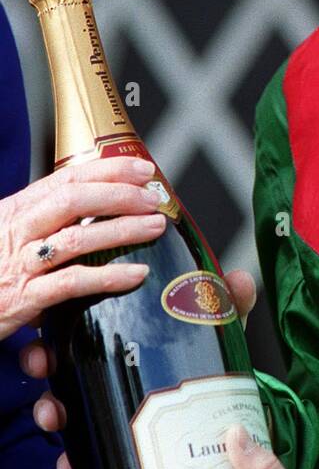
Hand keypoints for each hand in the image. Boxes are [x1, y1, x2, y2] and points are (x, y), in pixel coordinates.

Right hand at [0, 155, 165, 343]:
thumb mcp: (9, 238)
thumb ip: (44, 228)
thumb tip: (89, 225)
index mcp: (16, 211)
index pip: (66, 179)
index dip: (107, 170)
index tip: (141, 170)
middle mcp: (18, 231)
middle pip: (74, 199)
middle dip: (120, 193)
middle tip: (153, 197)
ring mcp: (21, 264)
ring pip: (78, 238)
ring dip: (122, 229)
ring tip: (153, 227)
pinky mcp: (23, 299)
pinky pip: (72, 282)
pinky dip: (108, 277)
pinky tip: (135, 274)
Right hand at [26, 266, 258, 468]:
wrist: (223, 407)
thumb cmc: (208, 359)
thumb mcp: (215, 333)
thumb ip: (228, 307)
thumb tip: (241, 280)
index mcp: (125, 340)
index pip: (78, 329)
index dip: (54, 336)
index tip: (46, 345)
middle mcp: (109, 371)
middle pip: (62, 367)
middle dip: (45, 370)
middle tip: (46, 375)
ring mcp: (109, 406)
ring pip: (65, 408)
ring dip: (52, 413)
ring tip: (56, 419)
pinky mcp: (118, 439)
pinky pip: (87, 453)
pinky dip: (74, 462)